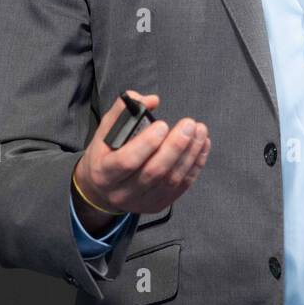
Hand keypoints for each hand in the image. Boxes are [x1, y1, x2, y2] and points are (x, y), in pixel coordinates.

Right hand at [72, 90, 209, 231]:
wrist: (102, 190)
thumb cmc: (105, 154)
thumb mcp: (105, 131)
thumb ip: (124, 111)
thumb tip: (151, 100)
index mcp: (104, 172)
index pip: (126, 161)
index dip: (147, 143)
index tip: (163, 124)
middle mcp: (122, 192)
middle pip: (154, 172)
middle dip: (175, 146)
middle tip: (189, 125)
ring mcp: (142, 201)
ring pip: (171, 180)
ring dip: (190, 154)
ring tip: (200, 132)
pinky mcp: (159, 204)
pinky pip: (182, 186)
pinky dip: (195, 165)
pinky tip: (202, 146)